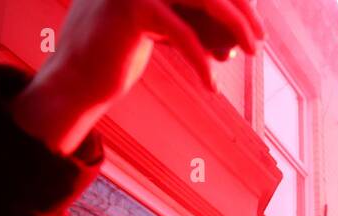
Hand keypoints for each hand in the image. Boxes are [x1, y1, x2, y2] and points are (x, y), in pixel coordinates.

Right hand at [13, 0, 262, 152]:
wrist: (77, 76)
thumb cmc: (120, 52)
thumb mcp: (159, 23)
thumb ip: (187, 12)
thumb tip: (238, 23)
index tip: (255, 16)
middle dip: (243, 9)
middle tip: (260, 38)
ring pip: (207, 1)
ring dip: (236, 28)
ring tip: (250, 53)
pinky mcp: (135, 10)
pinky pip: (185, 37)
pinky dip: (203, 63)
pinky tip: (211, 85)